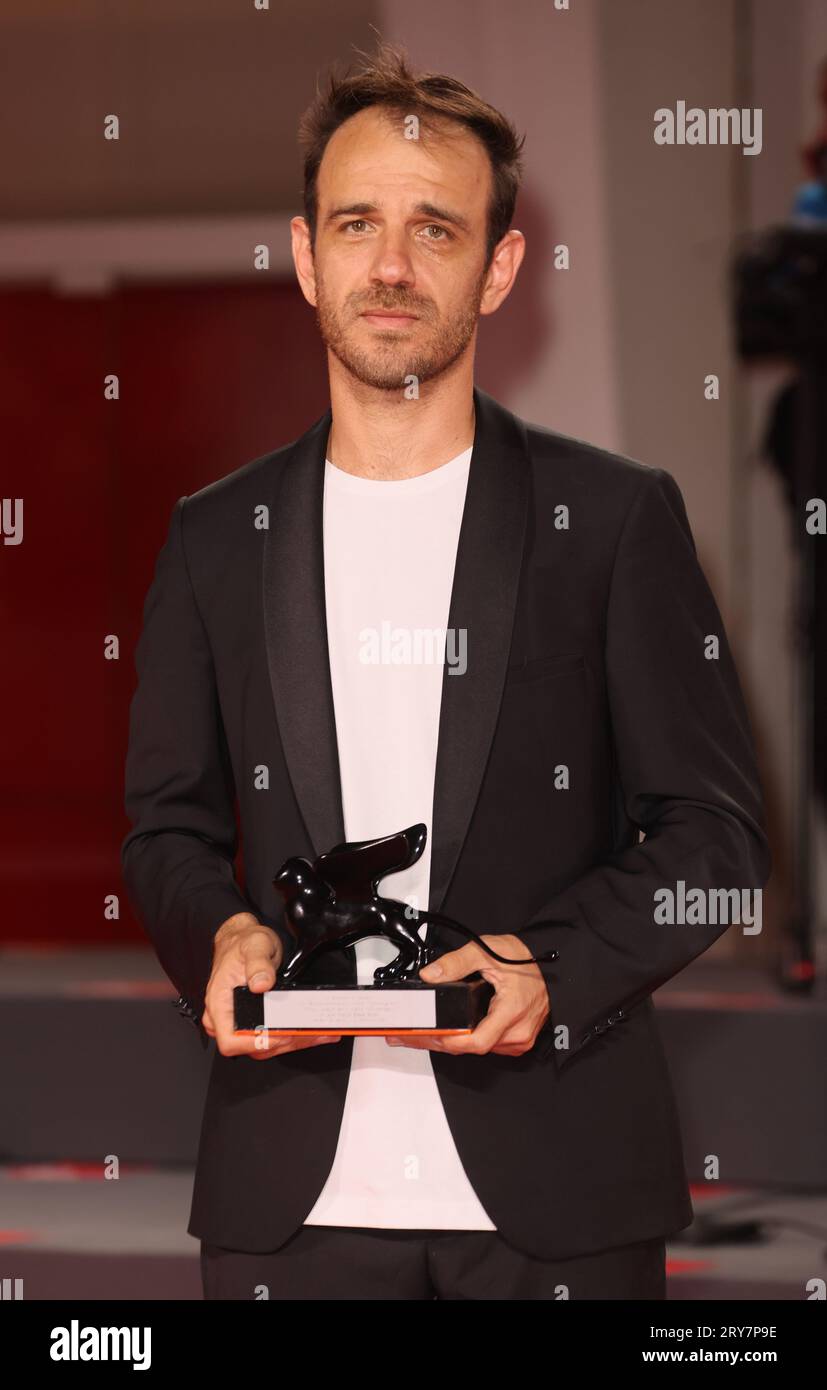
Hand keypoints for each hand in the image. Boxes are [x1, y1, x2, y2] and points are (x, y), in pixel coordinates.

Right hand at [201, 912, 340, 1059]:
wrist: (243, 941)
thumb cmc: (243, 944)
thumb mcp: (254, 945)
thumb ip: (258, 963)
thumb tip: (261, 983)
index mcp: (219, 1003)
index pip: (230, 1041)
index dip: (255, 1044)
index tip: (279, 1035)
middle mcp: (226, 1018)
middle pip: (254, 1047)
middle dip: (286, 1042)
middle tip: (312, 1032)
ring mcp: (240, 1022)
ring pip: (266, 1046)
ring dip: (295, 1041)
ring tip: (319, 1032)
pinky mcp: (253, 1023)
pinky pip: (271, 1037)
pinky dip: (293, 1035)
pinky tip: (312, 1029)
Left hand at [385, 934, 549, 1056]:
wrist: (553, 968)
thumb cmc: (527, 960)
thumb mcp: (488, 951)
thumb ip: (457, 962)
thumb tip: (431, 974)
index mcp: (511, 1012)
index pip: (476, 1041)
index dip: (448, 1041)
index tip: (425, 1035)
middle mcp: (517, 1032)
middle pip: (472, 1047)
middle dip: (439, 1041)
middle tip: (409, 1035)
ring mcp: (519, 1040)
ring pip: (479, 1048)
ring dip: (452, 1042)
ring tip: (424, 1033)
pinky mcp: (517, 1040)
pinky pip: (488, 1045)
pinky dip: (468, 1040)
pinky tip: (450, 1032)